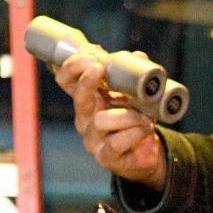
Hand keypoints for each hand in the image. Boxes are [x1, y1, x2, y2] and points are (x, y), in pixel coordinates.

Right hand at [56, 53, 166, 187]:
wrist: (145, 154)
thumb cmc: (135, 121)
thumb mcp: (134, 97)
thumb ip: (134, 77)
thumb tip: (138, 56)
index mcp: (88, 100)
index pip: (67, 82)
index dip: (71, 68)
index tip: (88, 57)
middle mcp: (85, 118)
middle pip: (78, 97)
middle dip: (86, 81)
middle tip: (98, 68)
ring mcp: (92, 138)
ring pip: (101, 120)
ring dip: (128, 115)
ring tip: (145, 117)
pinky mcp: (104, 156)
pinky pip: (116, 142)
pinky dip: (134, 133)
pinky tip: (145, 129)